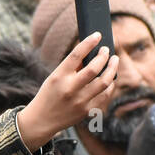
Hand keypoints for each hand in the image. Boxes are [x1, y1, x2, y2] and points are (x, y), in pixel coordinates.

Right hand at [15, 32, 117, 149]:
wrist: (41, 120)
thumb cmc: (49, 94)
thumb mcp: (55, 77)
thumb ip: (72, 67)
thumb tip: (93, 54)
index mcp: (59, 76)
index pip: (76, 55)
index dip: (89, 43)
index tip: (98, 35)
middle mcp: (70, 89)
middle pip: (93, 69)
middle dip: (104, 56)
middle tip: (107, 50)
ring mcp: (80, 101)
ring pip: (104, 82)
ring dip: (112, 69)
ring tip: (113, 61)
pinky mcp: (87, 111)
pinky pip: (105, 95)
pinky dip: (109, 85)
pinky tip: (110, 78)